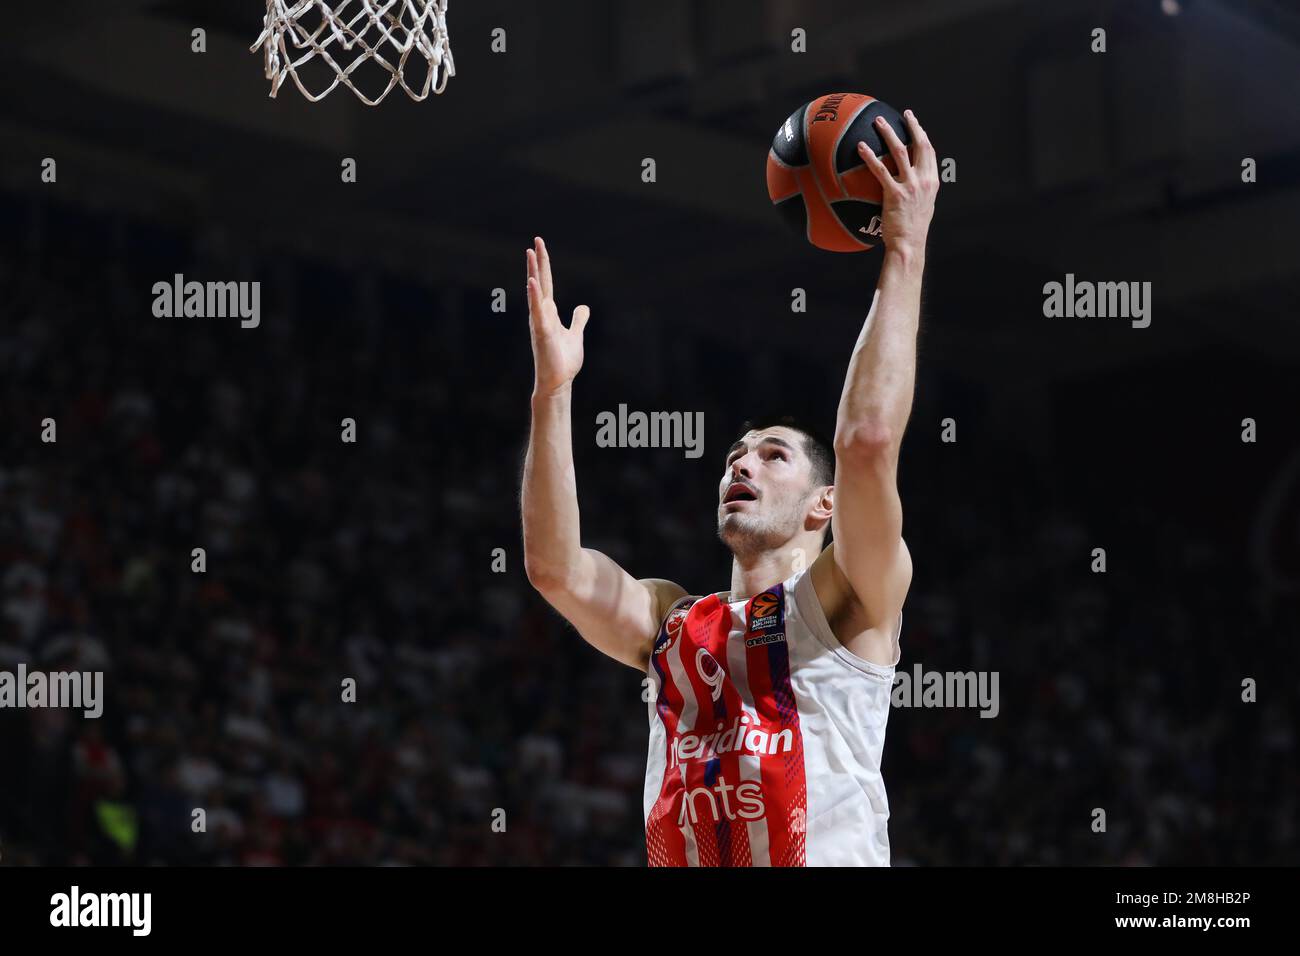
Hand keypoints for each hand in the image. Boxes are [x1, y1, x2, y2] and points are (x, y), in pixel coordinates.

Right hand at [526, 236, 588, 396]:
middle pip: (540, 282)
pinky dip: (534, 297)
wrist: (558, 381)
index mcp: (548, 312)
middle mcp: (541, 313)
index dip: (543, 264)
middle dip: (538, 262)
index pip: (546, 283)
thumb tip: (583, 307)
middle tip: (536, 241)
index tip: (539, 246)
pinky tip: (532, 282)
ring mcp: (540, 322)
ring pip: (536, 293)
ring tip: (530, 254)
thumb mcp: (575, 335)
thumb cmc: (563, 360)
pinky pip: (537, 311)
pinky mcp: (541, 333)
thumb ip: (578, 320)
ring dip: (533, 272)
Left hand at [857, 109, 938, 257]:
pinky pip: (880, 170)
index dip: (922, 134)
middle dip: (912, 126)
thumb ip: (918, 191)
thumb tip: (908, 182)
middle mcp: (923, 180)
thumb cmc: (912, 230)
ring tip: (878, 122)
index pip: (929, 151)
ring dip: (889, 134)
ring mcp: (910, 186)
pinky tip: (860, 147)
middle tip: (903, 114)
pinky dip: (870, 156)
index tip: (914, 122)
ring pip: (900, 151)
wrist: (909, 245)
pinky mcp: (895, 194)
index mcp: (932, 182)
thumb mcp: (923, 207)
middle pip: (920, 145)